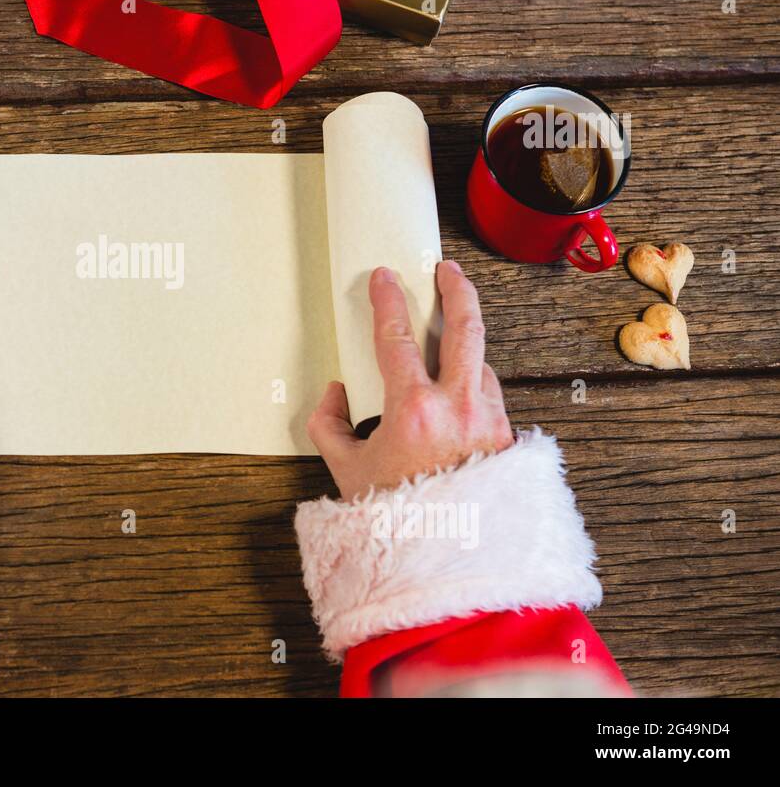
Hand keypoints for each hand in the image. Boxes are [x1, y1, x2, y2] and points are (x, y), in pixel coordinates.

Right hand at [307, 260, 513, 500]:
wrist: (446, 566)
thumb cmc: (398, 522)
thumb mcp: (345, 472)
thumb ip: (329, 425)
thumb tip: (335, 394)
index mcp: (413, 410)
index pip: (397, 337)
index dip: (388, 300)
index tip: (384, 278)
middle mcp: (457, 408)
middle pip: (465, 327)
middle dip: (456, 289)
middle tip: (447, 271)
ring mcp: (489, 421)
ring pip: (480, 363)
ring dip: (464, 347)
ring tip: (450, 338)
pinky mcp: (508, 440)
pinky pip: (490, 395)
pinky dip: (473, 384)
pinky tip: (460, 389)